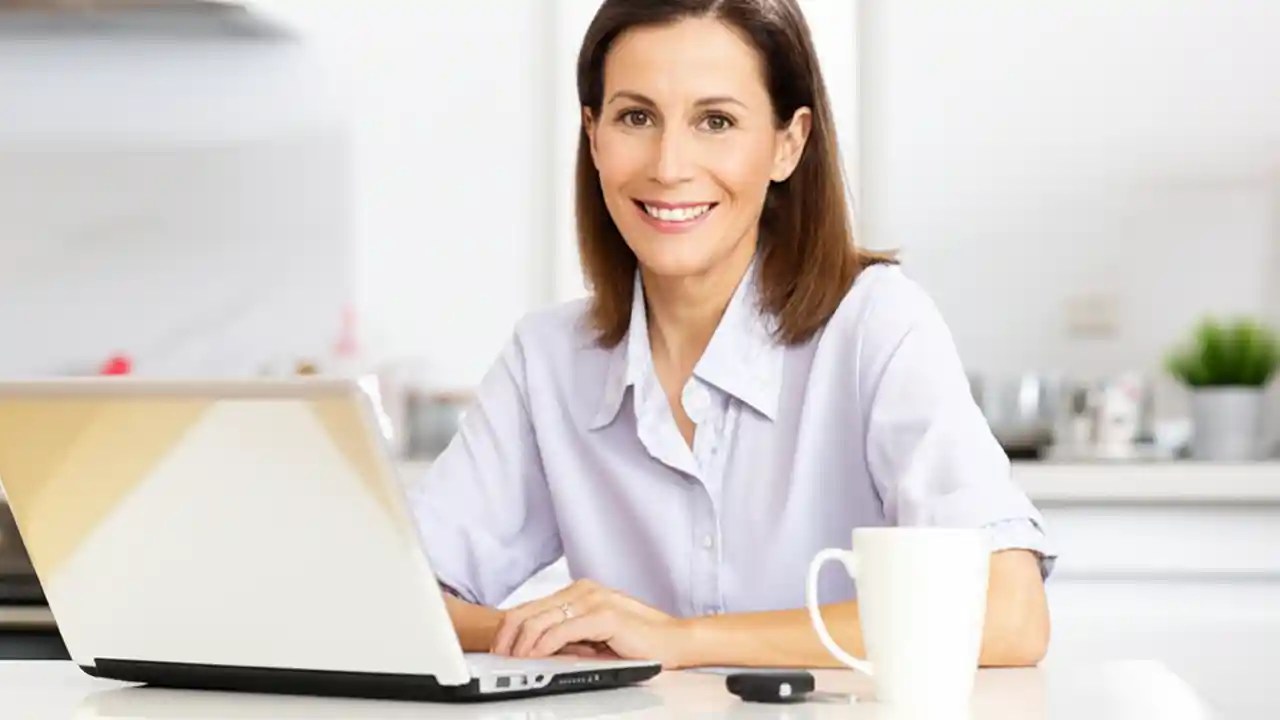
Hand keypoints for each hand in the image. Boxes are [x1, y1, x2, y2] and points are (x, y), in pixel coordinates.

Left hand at [490, 579, 691, 668]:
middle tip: (497, 659)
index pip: (530, 607)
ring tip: (512, 662)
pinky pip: (562, 631)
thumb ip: (567, 638)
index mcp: (579, 592)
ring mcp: (593, 600)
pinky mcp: (604, 615)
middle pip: (528, 611)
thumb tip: (535, 651)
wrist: (675, 641)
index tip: (498, 650)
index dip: (509, 630)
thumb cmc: (639, 641)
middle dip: (507, 637)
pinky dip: (543, 646)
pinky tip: (536, 658)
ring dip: (521, 644)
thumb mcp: (593, 638)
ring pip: (540, 620)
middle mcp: (583, 590)